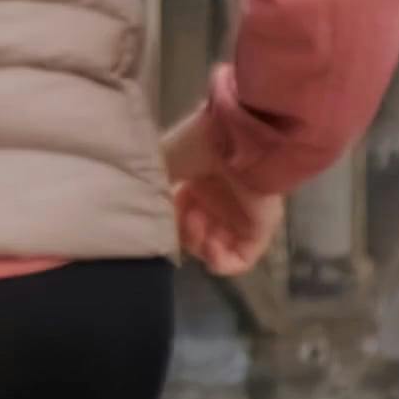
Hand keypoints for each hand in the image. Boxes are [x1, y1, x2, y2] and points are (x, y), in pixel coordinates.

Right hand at [164, 113, 283, 277]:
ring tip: (195, 227)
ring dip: (198, 247)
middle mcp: (220, 202)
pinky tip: (209, 245)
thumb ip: (151, 190)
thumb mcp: (161, 164)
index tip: (162, 210)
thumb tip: (137, 211)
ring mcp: (241, 217)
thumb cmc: (198, 143)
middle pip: (196, 235)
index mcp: (199, 185)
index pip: (179, 218)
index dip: (167, 221)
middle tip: (178, 216)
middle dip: (182, 233)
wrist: (235, 137)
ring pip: (215, 250)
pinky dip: (220, 261)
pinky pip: (240, 261)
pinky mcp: (260, 230)